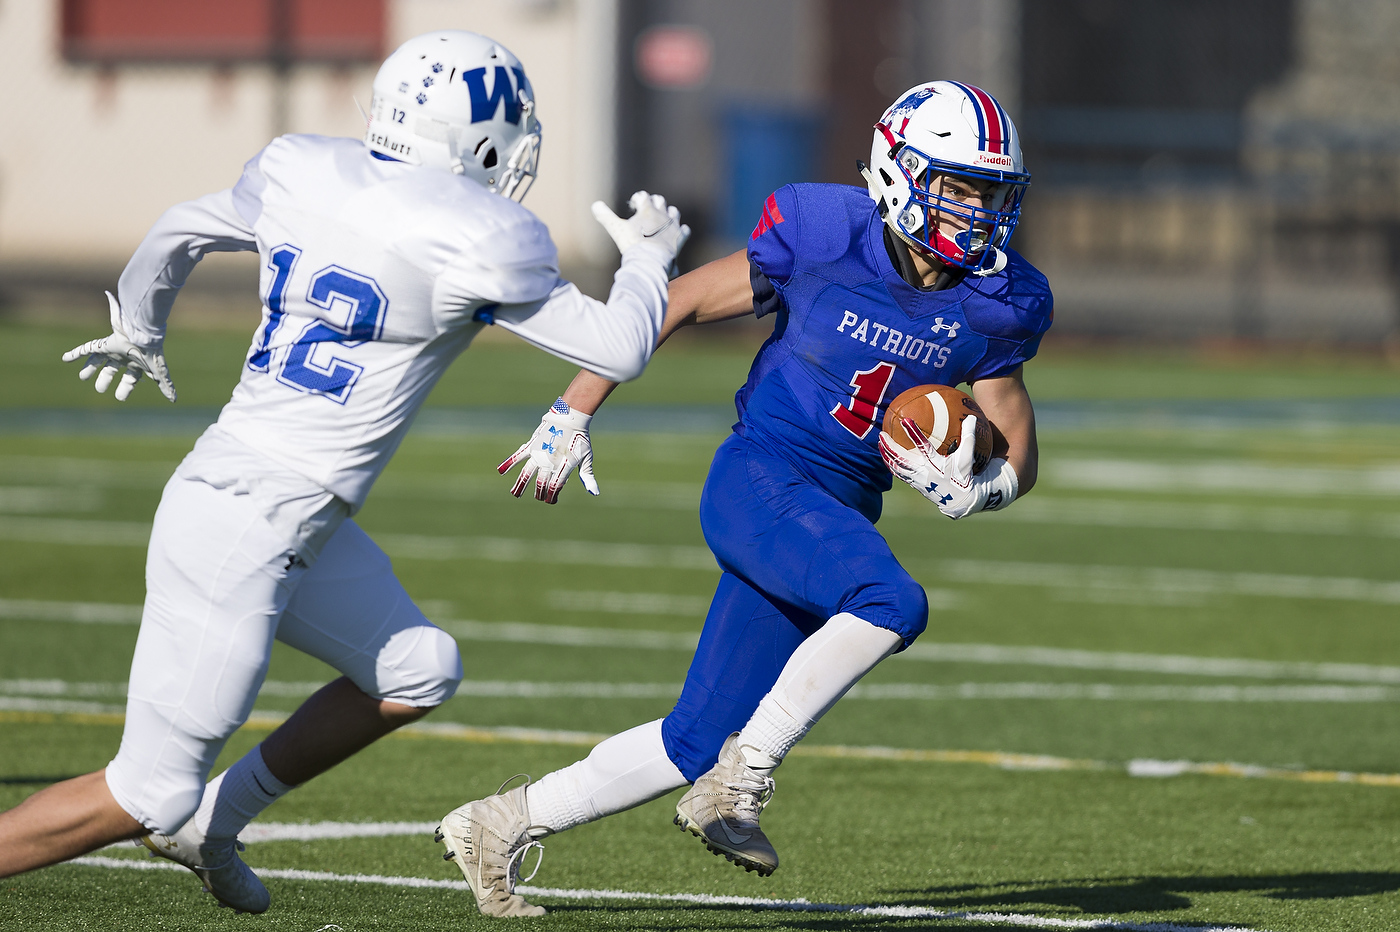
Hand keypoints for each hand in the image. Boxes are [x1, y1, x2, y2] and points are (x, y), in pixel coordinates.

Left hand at [61, 291, 176, 401]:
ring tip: (82, 377)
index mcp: (136, 363)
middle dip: (105, 379)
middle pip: (112, 370)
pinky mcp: (103, 343)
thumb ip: (166, 385)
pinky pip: (86, 348)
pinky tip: (65, 359)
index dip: (125, 388)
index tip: (119, 397)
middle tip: (99, 389)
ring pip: (98, 360)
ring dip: (90, 368)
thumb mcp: (159, 372)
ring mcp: (113, 349)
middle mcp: (123, 356)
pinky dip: (75, 353)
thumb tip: (175, 400)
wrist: (144, 334)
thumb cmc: (152, 353)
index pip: (130, 378)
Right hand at [497, 399, 598, 503]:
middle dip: (539, 492)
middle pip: (542, 482)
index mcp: (564, 465)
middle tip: (539, 497)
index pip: (556, 485)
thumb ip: (587, 476)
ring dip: (520, 484)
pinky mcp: (532, 445)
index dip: (552, 495)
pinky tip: (500, 471)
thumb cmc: (580, 439)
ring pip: (527, 473)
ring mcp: (540, 453)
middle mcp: (550, 461)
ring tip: (515, 494)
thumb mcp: (587, 458)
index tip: (551, 501)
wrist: (570, 418)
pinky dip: (509, 463)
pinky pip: (518, 455)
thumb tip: (594, 493)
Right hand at [591, 191, 690, 269]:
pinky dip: (681, 231)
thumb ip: (605, 216)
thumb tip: (595, 205)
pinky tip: (677, 233)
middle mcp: (662, 214)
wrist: (649, 261)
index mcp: (647, 210)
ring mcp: (672, 226)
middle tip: (647, 211)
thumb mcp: (616, 229)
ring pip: (674, 212)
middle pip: (660, 200)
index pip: (643, 196)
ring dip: (668, 213)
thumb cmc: (632, 244)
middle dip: (654, 202)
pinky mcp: (680, 238)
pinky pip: (685, 230)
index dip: (638, 198)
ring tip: (662, 220)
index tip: (634, 205)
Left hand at [879, 415, 1015, 518]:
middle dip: (889, 446)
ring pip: (896, 466)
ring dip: (886, 454)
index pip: (922, 445)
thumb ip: (969, 436)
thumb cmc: (963, 476)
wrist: (958, 500)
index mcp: (935, 463)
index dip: (913, 433)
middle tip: (881, 433)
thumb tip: (972, 417)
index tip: (905, 420)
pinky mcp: (913, 484)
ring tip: (879, 443)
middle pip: (901, 458)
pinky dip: (890, 464)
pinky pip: (898, 473)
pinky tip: (886, 457)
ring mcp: (916, 479)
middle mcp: (923, 471)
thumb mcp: (967, 457)